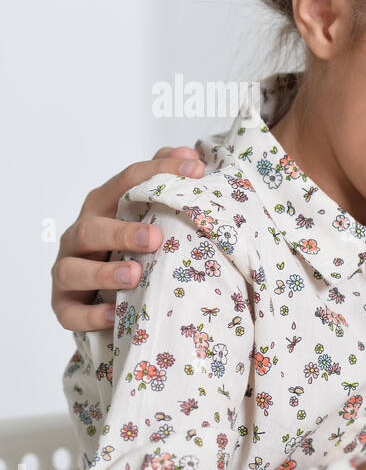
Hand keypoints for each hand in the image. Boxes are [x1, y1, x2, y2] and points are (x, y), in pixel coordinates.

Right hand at [52, 146, 206, 330]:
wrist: (111, 298)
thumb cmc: (133, 248)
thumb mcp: (149, 215)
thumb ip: (164, 184)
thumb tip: (189, 154)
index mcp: (103, 209)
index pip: (125, 182)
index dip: (158, 172)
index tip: (196, 170)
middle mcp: (80, 237)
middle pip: (92, 227)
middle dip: (121, 231)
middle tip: (155, 237)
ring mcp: (68, 272)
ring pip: (72, 269)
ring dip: (104, 272)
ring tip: (135, 274)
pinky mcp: (65, 306)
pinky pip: (71, 313)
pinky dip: (91, 315)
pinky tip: (115, 315)